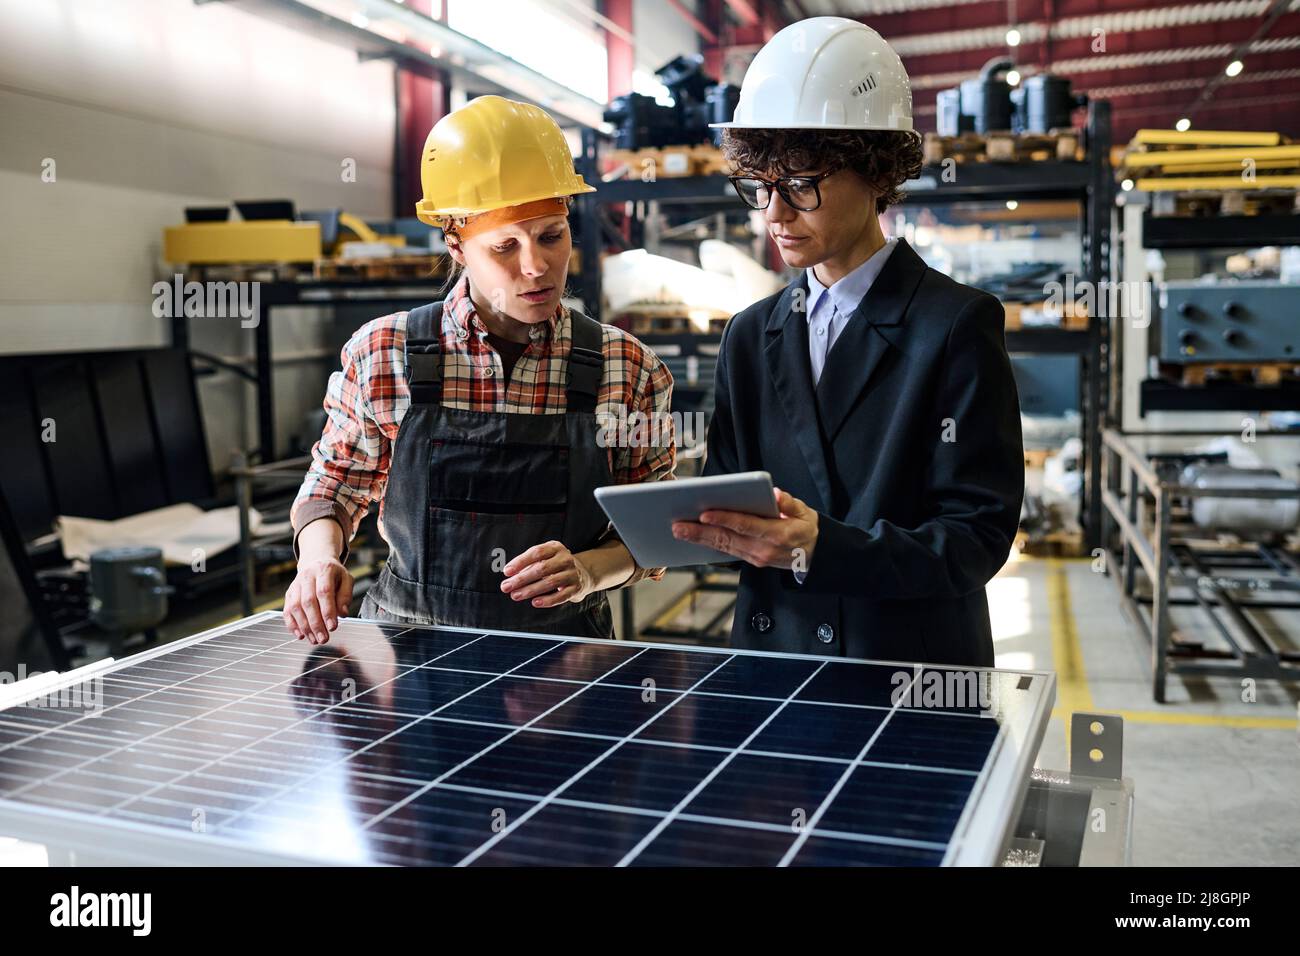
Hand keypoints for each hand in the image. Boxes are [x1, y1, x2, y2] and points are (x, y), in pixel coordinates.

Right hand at [284, 557, 353, 644]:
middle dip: (316, 623)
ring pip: (296, 607)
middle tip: (323, 638)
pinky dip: (292, 625)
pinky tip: (301, 635)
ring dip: (304, 627)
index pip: (324, 592)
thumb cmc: (334, 574)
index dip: (328, 611)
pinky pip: (287, 611)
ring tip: (314, 639)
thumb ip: (346, 596)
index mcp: (324, 570)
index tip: (332, 627)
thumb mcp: (346, 579)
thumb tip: (342, 614)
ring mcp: (295, 585)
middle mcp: (307, 576)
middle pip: (308, 602)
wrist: (316, 562)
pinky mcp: (289, 594)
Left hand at [500, 540, 594, 608]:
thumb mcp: (545, 559)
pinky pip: (561, 596)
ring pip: (550, 582)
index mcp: (555, 548)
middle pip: (541, 568)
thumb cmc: (556, 566)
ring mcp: (572, 573)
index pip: (536, 552)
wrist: (583, 574)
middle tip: (506, 586)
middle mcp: (565, 559)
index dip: (520, 562)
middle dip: (521, 579)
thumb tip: (510, 576)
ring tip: (516, 595)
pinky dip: (547, 600)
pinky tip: (535, 602)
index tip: (506, 571)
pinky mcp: (576, 588)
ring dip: (530, 590)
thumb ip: (528, 565)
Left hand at [671, 487, 818, 571]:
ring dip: (700, 539)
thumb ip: (790, 504)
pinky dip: (709, 544)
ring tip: (679, 530)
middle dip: (701, 532)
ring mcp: (756, 558)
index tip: (704, 514)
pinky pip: (727, 552)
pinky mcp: (751, 560)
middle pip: (727, 539)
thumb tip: (776, 494)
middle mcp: (764, 550)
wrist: (815, 555)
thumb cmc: (807, 528)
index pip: (746, 526)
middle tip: (678, 526)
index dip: (724, 520)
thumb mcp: (806, 513)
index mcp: (778, 535)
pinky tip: (693, 537)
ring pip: (723, 547)